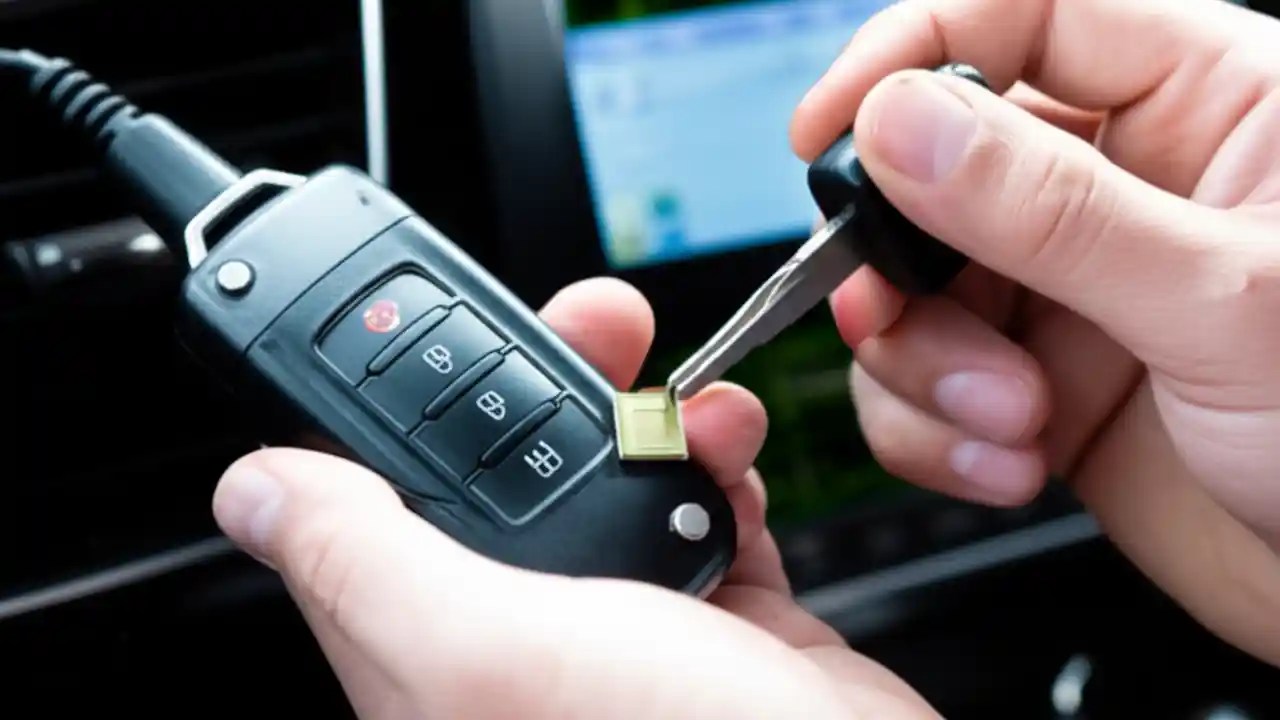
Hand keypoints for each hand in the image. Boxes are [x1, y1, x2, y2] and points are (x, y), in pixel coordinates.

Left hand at [211, 278, 938, 718]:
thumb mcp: (478, 651)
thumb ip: (359, 562)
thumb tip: (253, 492)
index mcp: (437, 656)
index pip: (385, 505)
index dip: (405, 406)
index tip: (439, 330)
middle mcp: (526, 645)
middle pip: (509, 471)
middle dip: (553, 382)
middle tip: (598, 325)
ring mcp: (627, 634)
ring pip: (612, 479)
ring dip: (654, 418)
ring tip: (691, 402)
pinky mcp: (719, 627)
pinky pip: (705, 510)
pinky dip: (720, 464)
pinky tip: (730, 454)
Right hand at [792, 0, 1279, 663]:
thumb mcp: (1220, 301)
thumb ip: (1051, 209)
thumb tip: (900, 123)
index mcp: (1203, 105)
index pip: (1020, 16)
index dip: (909, 54)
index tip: (828, 129)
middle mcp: (1123, 188)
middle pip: (933, 164)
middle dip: (901, 255)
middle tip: (895, 309)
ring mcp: (1071, 291)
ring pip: (913, 285)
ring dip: (923, 364)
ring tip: (1006, 416)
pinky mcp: (1035, 384)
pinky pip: (922, 383)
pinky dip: (933, 430)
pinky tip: (1009, 461)